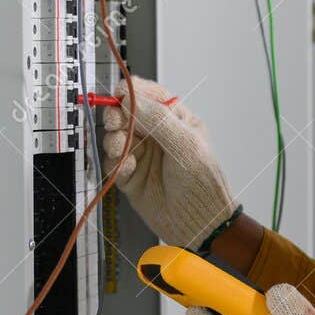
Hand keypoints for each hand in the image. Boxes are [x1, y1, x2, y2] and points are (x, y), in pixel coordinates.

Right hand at [101, 76, 237, 251]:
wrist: (198, 222)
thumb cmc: (202, 182)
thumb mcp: (185, 145)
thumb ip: (157, 119)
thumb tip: (130, 99)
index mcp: (175, 120)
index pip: (149, 96)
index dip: (132, 92)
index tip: (119, 94)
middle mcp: (156, 134)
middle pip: (126, 114)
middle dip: (116, 115)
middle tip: (114, 122)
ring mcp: (142, 154)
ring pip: (115, 136)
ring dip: (113, 140)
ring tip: (120, 149)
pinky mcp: (130, 175)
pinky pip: (112, 162)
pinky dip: (115, 163)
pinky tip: (127, 169)